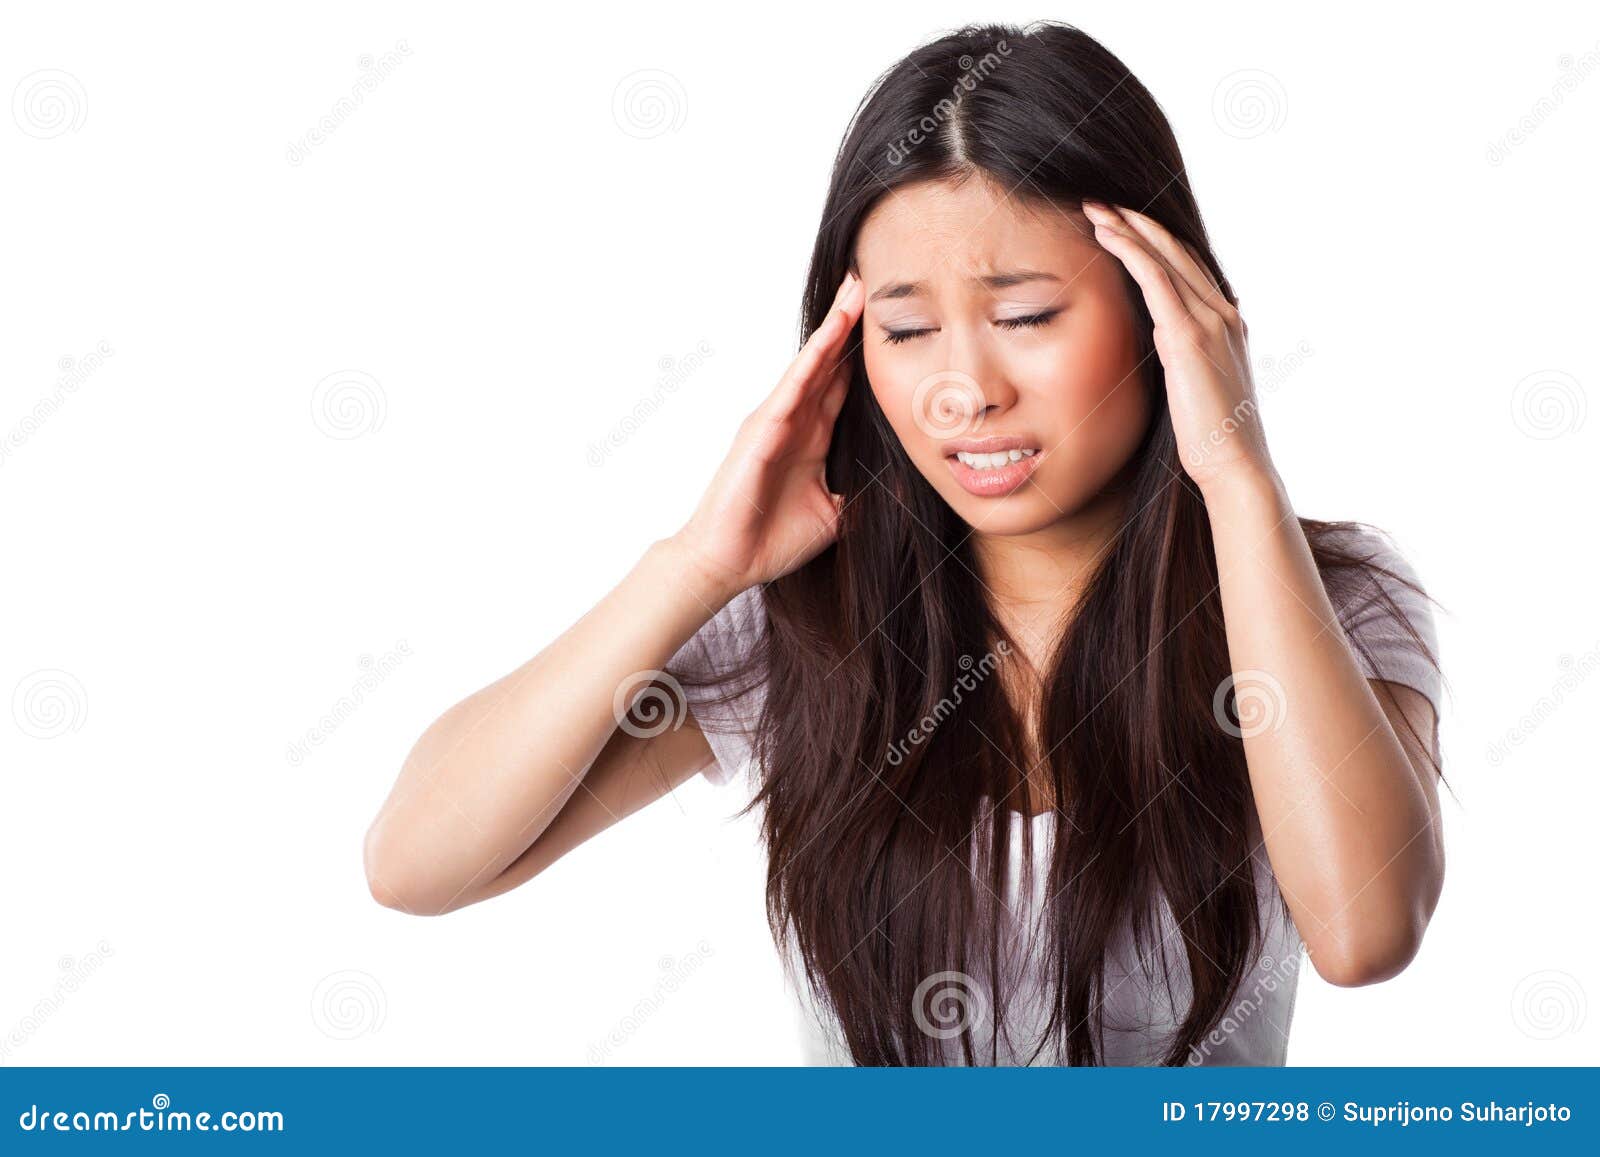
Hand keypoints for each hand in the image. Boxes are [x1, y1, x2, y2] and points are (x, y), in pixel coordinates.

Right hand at [671, 271, 865, 601]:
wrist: (729, 562)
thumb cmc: (772, 539)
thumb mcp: (836, 514)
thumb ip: (866, 494)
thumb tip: (905, 487)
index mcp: (812, 436)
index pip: (844, 384)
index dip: (866, 353)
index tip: (893, 320)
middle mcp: (794, 420)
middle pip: (829, 361)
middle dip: (850, 322)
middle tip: (874, 280)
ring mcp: (775, 421)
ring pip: (811, 364)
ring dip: (834, 327)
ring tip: (855, 290)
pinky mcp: (761, 431)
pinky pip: (791, 389)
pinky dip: (810, 362)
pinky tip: (829, 337)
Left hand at [1081, 201, 1273, 494]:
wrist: (1233, 464)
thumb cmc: (1210, 439)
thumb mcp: (1198, 389)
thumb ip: (1184, 360)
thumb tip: (1163, 354)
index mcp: (1227, 324)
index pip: (1188, 268)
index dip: (1155, 242)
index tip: (1122, 225)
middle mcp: (1223, 313)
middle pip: (1177, 252)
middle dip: (1138, 223)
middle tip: (1102, 204)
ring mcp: (1210, 320)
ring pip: (1165, 256)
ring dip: (1128, 228)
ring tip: (1095, 209)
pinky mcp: (1188, 335)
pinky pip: (1156, 278)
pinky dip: (1131, 251)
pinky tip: (1108, 234)